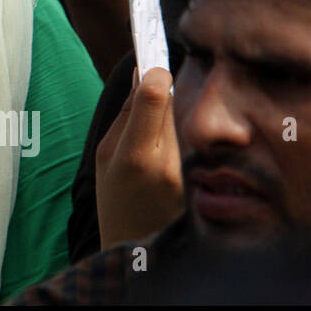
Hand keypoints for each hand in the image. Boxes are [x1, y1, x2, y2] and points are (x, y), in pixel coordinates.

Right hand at [96, 67, 184, 245]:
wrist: (139, 248)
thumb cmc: (115, 199)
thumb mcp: (106, 156)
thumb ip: (127, 116)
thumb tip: (142, 73)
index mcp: (134, 156)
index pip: (153, 96)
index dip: (153, 71)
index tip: (149, 62)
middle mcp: (167, 163)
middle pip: (174, 103)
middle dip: (164, 87)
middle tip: (155, 75)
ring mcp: (190, 174)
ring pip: (187, 119)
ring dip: (175, 111)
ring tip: (161, 120)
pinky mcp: (204, 179)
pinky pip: (195, 140)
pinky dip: (185, 132)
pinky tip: (175, 142)